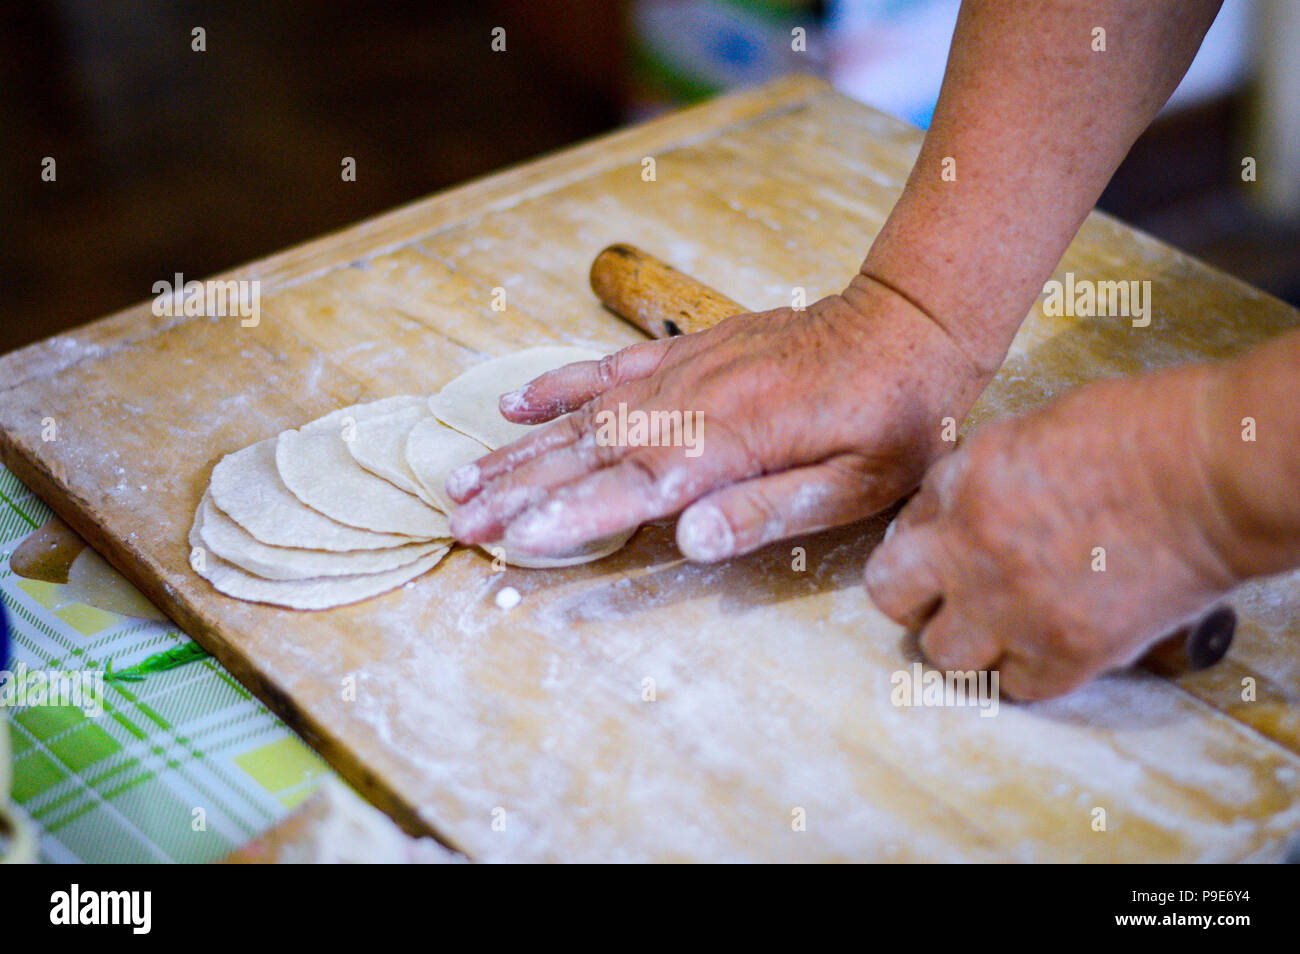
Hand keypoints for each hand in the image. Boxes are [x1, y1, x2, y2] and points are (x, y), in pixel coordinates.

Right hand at [447, 276, 988, 559]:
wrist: (905, 325)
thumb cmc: (892, 419)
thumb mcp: (856, 485)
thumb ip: (770, 511)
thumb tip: (691, 542)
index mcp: (727, 443)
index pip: (630, 488)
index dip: (565, 516)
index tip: (507, 539)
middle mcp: (689, 405)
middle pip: (587, 454)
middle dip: (518, 491)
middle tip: (459, 523)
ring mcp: (681, 373)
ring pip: (582, 416)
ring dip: (520, 450)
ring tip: (463, 478)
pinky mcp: (685, 353)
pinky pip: (606, 370)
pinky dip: (557, 386)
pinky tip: (515, 406)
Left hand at [863, 365, 1240, 699]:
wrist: (1214, 475)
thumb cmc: (1141, 432)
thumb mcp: (1028, 429)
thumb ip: (975, 476)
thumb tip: (948, 509)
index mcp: (962, 487)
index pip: (899, 532)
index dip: (920, 544)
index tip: (940, 551)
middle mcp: (972, 552)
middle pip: (893, 599)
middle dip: (918, 595)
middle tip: (951, 593)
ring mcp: (1015, 609)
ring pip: (946, 654)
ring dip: (969, 640)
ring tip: (1005, 622)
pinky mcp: (1069, 652)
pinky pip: (1019, 686)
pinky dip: (1030, 670)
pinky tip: (1051, 642)